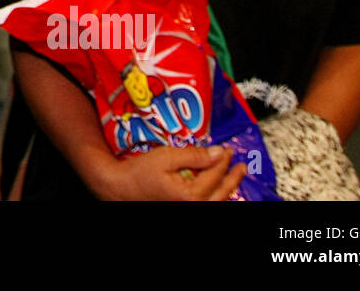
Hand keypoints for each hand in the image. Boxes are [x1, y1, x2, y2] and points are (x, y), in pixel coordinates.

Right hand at [91, 145, 245, 200]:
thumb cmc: (138, 173)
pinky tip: (217, 189)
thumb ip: (193, 155)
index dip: (222, 159)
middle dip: (232, 177)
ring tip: (234, 177)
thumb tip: (217, 152)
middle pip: (221, 192)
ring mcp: (189, 210)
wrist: (120, 189)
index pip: (214, 173)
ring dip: (227, 188)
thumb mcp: (165, 157)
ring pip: (217, 201)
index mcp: (190, 194)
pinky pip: (207, 204)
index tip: (227, 149)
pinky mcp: (183, 209)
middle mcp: (193, 206)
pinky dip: (216, 196)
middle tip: (239, 165)